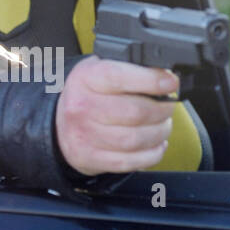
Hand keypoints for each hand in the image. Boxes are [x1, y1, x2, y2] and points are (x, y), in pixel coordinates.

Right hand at [54, 56, 176, 175]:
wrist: (59, 124)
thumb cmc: (87, 94)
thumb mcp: (98, 69)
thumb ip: (128, 68)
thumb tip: (164, 74)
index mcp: (86, 78)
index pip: (120, 77)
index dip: (151, 80)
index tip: (170, 82)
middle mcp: (82, 107)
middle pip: (135, 112)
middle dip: (162, 109)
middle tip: (168, 105)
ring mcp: (86, 136)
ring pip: (136, 139)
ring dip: (160, 132)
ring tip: (162, 125)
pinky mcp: (92, 159)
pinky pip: (131, 161)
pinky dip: (152, 153)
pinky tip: (156, 144)